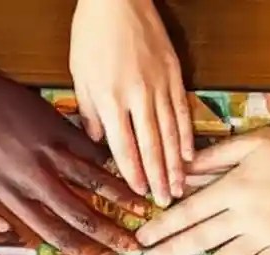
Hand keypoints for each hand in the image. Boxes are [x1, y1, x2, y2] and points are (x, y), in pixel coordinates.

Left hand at [0, 74, 151, 254]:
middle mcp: (35, 179)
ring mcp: (50, 152)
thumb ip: (12, 209)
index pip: (55, 234)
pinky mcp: (59, 128)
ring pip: (94, 182)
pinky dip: (113, 163)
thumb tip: (34, 236)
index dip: (83, 250)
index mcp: (15, 197)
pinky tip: (130, 170)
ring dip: (122, 198)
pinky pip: (93, 150)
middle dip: (110, 234)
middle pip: (80, 215)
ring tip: (143, 209)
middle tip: (131, 245)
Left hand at [70, 0, 191, 205]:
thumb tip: (97, 142)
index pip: (124, 147)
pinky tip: (190, 156)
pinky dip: (187, 136)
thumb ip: (89, 111)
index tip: (139, 195)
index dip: (133, 174)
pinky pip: (182, 112)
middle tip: (166, 204)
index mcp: (110, 99)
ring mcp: (159, 86)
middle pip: (150, 147)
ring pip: (170, 134)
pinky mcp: (174, 74)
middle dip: (158, 179)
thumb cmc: (92, 34)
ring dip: (175, 165)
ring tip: (180, 188)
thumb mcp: (79, 74)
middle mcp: (137, 97)